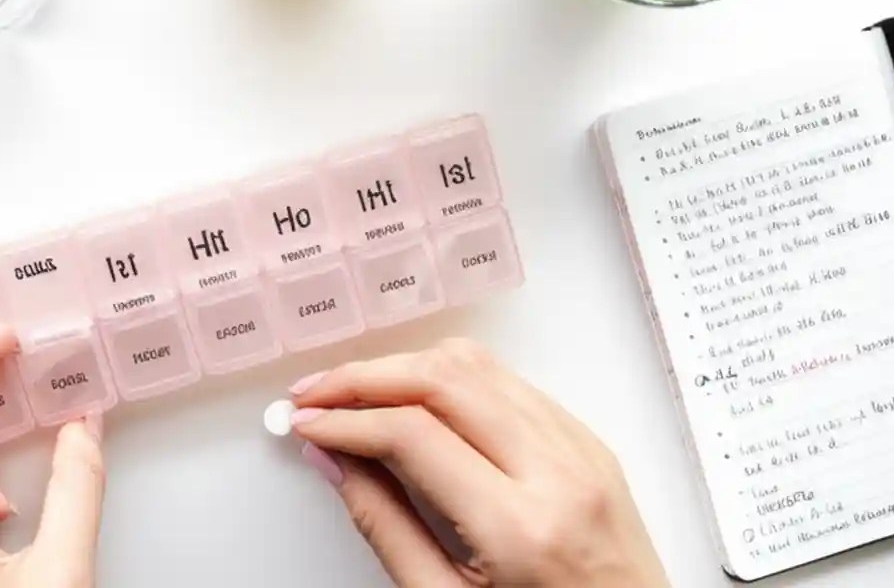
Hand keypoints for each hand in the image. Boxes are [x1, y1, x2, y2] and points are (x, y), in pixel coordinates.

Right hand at [289, 339, 667, 587]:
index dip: (346, 420)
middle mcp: (557, 472)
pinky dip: (452, 378)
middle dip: (365, 377)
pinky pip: (510, 383)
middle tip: (315, 394)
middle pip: (443, 380)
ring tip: (355, 390)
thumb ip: (386, 526)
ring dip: (405, 367)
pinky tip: (416, 397)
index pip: (413, 434)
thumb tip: (335, 461)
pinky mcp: (587, 442)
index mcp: (519, 527)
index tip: (306, 423)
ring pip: (477, 366)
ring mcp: (580, 449)